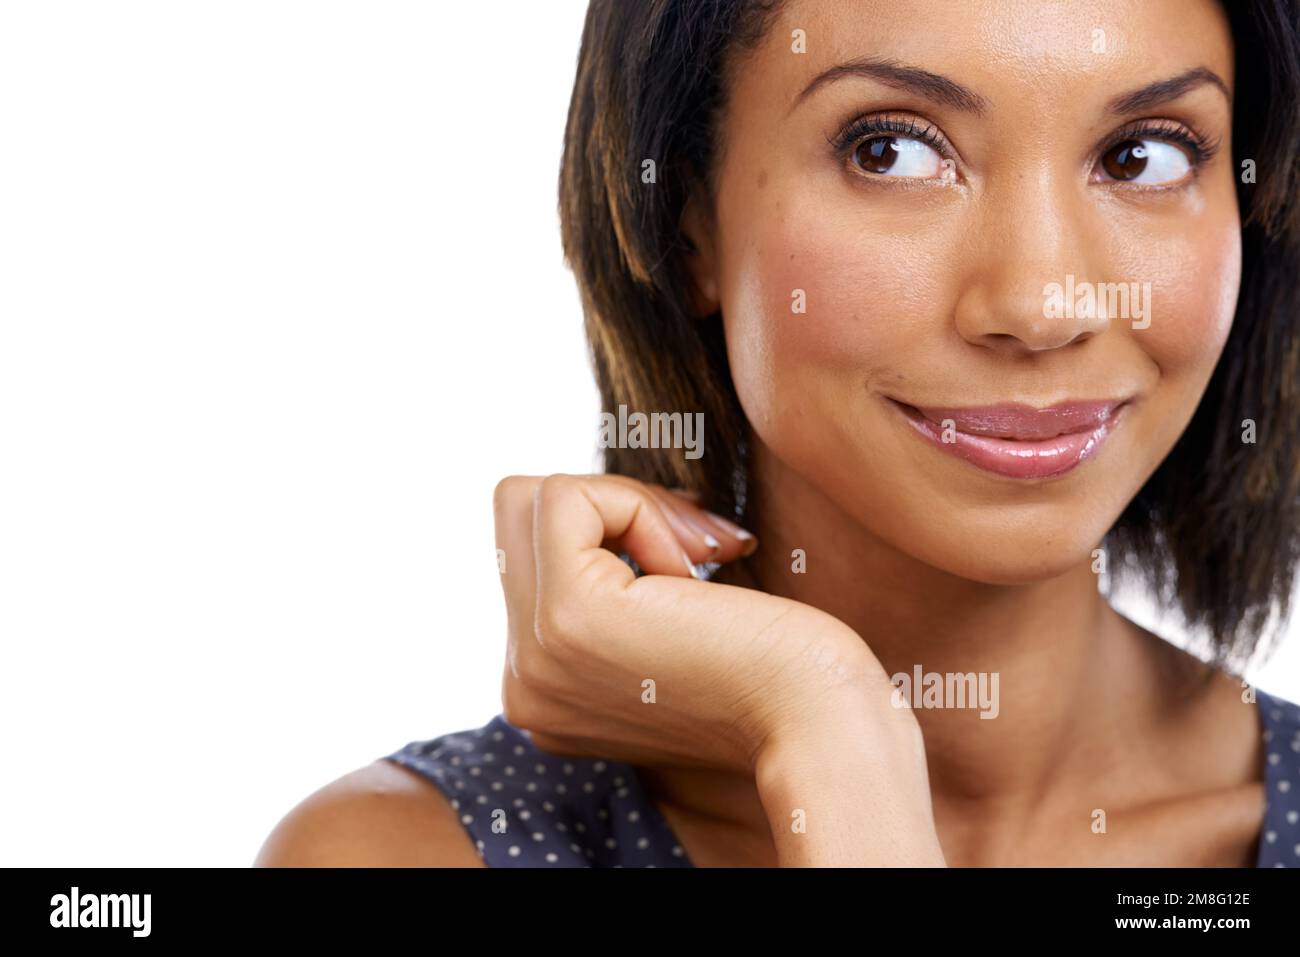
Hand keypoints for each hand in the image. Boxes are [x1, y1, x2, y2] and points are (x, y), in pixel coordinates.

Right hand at [492, 473, 913, 774]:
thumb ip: (608, 586)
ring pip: (532, 498)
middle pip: (515, 517)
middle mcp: (522, 684)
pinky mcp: (568, 617)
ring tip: (696, 561)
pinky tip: (692, 571)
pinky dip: (639, 507)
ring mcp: (534, 655)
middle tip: (696, 547)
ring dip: (629, 505)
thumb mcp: (664, 628)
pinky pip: (569, 498)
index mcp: (542, 689)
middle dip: (612, 504)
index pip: (525, 554)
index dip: (609, 531)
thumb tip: (580, 499)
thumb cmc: (775, 670)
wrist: (821, 726)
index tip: (692, 564)